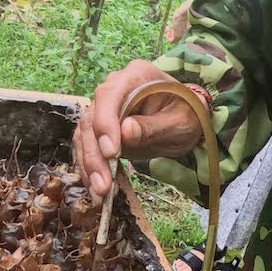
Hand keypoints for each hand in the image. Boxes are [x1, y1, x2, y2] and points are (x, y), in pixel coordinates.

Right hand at [73, 59, 201, 200]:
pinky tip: (97, 190)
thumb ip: (153, 127)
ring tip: (100, 194)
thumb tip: (125, 133)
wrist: (184, 120)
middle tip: (103, 186)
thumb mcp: (179, 122)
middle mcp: (112, 90)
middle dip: (95, 155)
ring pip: (84, 137)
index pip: (109, 97)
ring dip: (89, 166)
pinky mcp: (99, 129)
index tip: (112, 153)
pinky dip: (90, 170)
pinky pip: (87, 148)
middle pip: (92, 120)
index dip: (105, 124)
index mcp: (134, 76)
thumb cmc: (186, 116)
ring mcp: (102, 109)